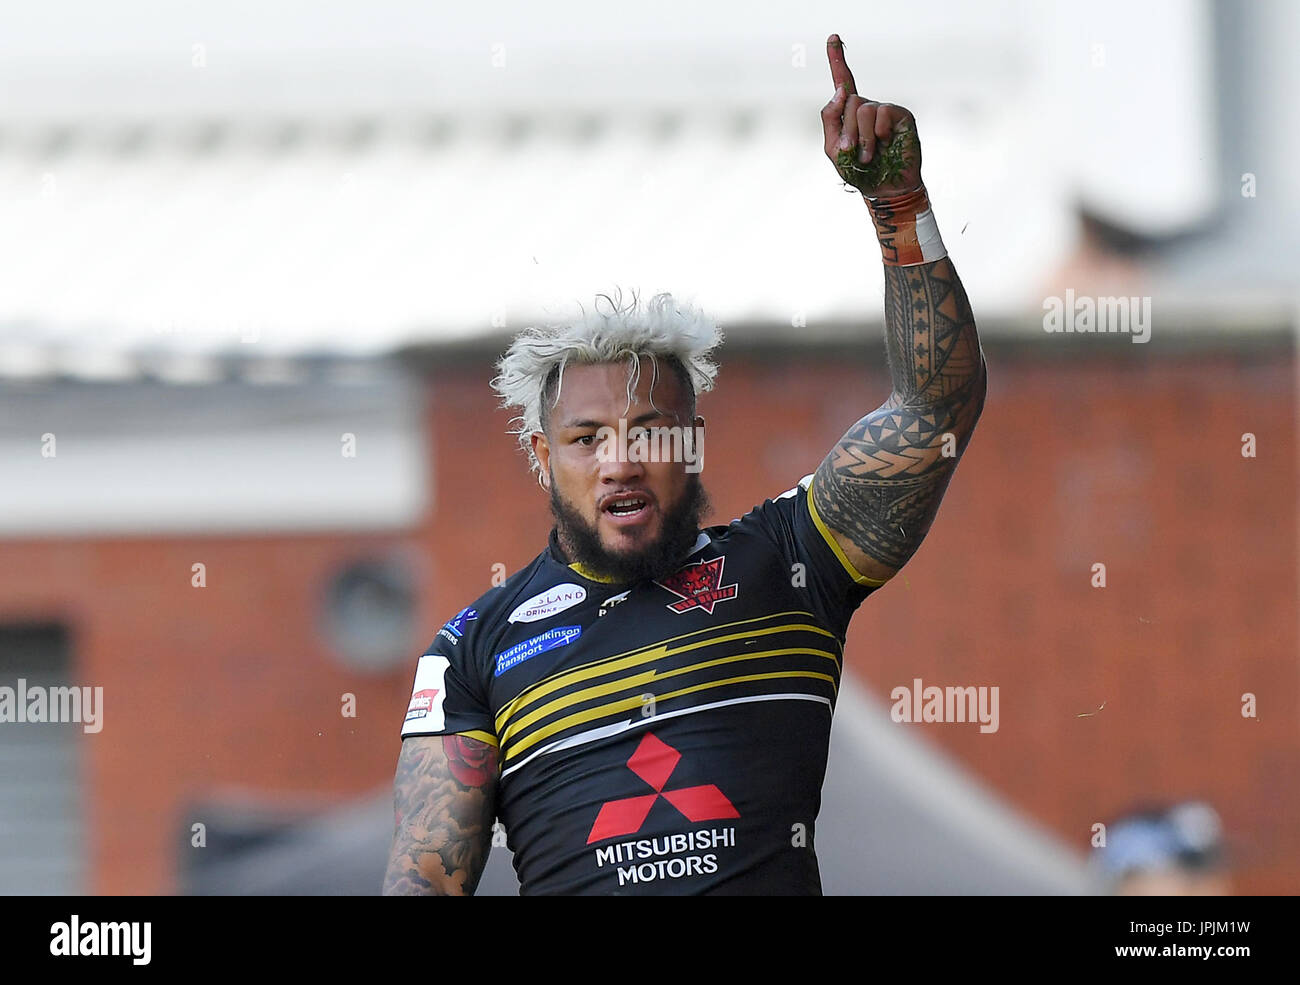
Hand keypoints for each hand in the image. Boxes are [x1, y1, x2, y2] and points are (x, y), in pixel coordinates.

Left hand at [821, 34, 922, 197]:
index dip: (836, 59)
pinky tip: (884, 145)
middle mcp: (868, 107)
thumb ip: (830, 118)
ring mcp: (885, 110)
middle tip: (854, 153)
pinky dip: (877, 134)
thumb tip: (842, 90)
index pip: (843, 82)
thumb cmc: (859, 173)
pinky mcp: (901, 115)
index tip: (832, 36)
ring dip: (861, 137)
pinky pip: (881, 113)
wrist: (884, 190)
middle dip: (847, 131)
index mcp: (850, 114)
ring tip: (868, 155)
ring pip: (863, 108)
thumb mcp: (833, 148)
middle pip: (848, 100)